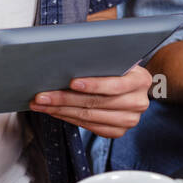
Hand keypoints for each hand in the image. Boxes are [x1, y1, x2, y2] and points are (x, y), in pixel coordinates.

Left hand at [29, 64, 152, 138]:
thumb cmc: (118, 68)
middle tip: (42, 95)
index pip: (116, 85)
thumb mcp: (116, 58)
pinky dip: (68, 118)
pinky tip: (54, 111)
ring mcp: (129, 119)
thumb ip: (103, 55)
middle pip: (97, 103)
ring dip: (61, 110)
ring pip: (89, 116)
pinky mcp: (118, 131)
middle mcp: (138, 102)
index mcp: (141, 80)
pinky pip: (89, 127)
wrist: (130, 86)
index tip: (72, 82)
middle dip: (65, 98)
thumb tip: (74, 52)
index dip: (93, 84)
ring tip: (41, 104)